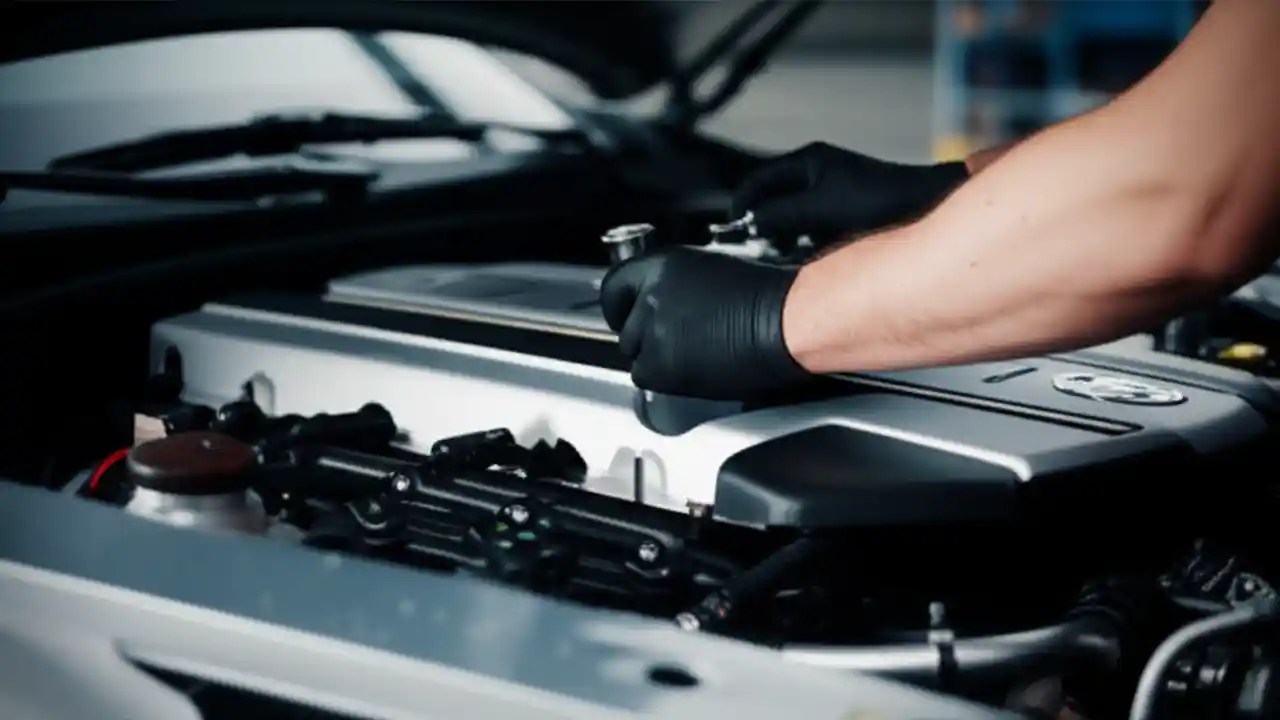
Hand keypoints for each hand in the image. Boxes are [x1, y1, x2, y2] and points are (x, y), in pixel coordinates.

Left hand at [599, 247, 812, 399]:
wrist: (785, 324)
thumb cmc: (768, 298)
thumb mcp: (711, 272)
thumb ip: (676, 287)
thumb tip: (664, 304)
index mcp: (663, 266)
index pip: (615, 286)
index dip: (621, 306)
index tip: (626, 315)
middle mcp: (651, 295)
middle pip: (625, 326)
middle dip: (644, 336)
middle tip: (673, 342)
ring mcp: (654, 331)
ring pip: (635, 353)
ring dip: (656, 357)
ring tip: (691, 355)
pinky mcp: (662, 363)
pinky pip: (645, 375)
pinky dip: (664, 376)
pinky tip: (693, 369)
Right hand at [732, 141, 968, 242]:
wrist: (923, 204)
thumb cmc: (876, 199)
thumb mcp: (818, 208)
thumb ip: (779, 214)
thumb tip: (752, 224)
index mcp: (807, 161)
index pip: (758, 180)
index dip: (743, 205)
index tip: (737, 229)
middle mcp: (816, 171)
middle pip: (773, 198)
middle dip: (766, 223)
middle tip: (761, 246)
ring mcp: (830, 189)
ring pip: (792, 214)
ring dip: (786, 234)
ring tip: (789, 251)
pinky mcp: (842, 208)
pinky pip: (811, 223)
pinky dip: (805, 238)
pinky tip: (812, 251)